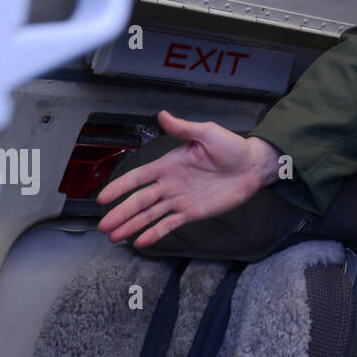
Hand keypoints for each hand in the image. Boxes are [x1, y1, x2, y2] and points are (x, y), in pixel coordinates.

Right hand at [96, 110, 279, 248]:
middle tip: (103, 227)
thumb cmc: (231, 147)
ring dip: (132, 225)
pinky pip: (169, 224)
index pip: (139, 177)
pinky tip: (141, 241)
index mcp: (169, 164)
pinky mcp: (192, 213)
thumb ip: (183, 128)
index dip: (120, 187)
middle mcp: (170, 184)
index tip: (103, 198)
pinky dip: (155, 233)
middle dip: (121, 213)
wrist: (253, 166)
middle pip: (140, 200)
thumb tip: (162, 114)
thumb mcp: (207, 133)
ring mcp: (179, 199)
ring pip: (150, 215)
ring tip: (114, 237)